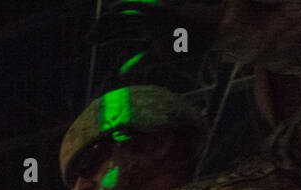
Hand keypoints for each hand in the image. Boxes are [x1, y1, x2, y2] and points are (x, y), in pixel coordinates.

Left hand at [89, 1, 220, 52]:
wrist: (214, 31)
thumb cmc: (190, 44)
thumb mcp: (159, 56)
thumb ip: (139, 61)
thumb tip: (119, 73)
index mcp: (147, 32)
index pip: (121, 32)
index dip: (105, 36)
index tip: (93, 41)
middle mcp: (147, 22)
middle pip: (120, 24)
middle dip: (102, 31)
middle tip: (87, 39)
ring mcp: (154, 16)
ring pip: (126, 17)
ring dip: (109, 23)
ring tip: (95, 32)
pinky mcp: (162, 11)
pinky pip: (141, 6)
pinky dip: (127, 6)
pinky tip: (113, 10)